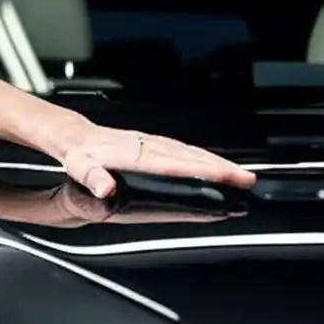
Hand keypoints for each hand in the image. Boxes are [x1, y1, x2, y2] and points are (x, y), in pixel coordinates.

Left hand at [57, 124, 256, 198]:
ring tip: (240, 175)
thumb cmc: (79, 154)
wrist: (75, 136)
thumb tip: (106, 187)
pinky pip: (184, 151)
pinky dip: (203, 158)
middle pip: (193, 157)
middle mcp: (149, 147)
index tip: (228, 177)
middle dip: (223, 168)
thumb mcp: (79, 167)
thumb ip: (93, 178)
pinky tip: (213, 165)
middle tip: (248, 180)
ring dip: (217, 163)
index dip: (204, 171)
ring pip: (192, 153)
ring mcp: (152, 144)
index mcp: (136, 155)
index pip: (177, 164)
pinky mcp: (153, 144)